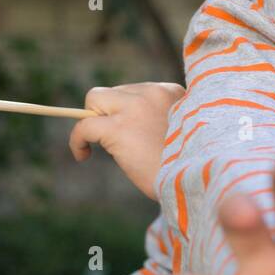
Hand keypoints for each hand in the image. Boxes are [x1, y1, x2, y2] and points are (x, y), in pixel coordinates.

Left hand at [68, 82, 185, 198]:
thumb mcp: (184, 135)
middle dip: (109, 113)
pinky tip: (83, 155)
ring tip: (96, 145)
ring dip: (93, 120)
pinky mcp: (118, 129)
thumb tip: (132, 130)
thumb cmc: (192, 167)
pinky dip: (77, 140)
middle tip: (114, 139)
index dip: (128, 110)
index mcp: (173, 94)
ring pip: (94, 98)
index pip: (139, 91)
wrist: (196, 182)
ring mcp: (134, 109)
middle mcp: (153, 94)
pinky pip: (84, 126)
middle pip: (115, 92)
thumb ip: (165, 123)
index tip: (128, 130)